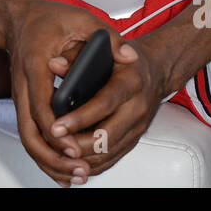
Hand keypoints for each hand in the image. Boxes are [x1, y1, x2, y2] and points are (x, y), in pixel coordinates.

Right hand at [5, 0, 145, 185]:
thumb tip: (130, 57)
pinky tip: (64, 170)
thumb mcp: (80, 19)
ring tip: (77, 176)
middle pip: (30, 133)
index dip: (58, 130)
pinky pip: (31, 137)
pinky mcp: (25, 105)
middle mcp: (23, 87)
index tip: (76, 146)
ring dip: (50, 162)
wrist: (19, 19)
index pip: (41, 106)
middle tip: (80, 169)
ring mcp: (21, 98)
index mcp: (36, 66)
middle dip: (54, 157)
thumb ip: (107, 38)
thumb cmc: (48, 20)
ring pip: (29, 140)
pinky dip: (45, 157)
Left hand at [48, 33, 170, 177]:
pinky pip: (113, 158)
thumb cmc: (125, 60)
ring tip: (58, 151)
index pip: (104, 104)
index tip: (56, 127)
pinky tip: (74, 157)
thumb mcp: (103, 48)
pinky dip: (92, 162)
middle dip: (77, 144)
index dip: (78, 118)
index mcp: (130, 82)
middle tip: (53, 143)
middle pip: (106, 137)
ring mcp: (138, 126)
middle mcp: (137, 107)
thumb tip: (54, 64)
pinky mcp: (135, 138)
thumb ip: (77, 55)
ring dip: (82, 156)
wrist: (156, 70)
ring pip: (108, 152)